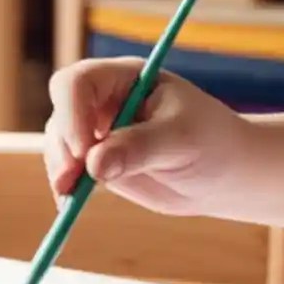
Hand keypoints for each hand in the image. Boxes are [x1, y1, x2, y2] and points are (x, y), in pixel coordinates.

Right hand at [43, 57, 249, 215]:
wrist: (223, 173)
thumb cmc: (212, 143)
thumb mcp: (182, 140)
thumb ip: (139, 147)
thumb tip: (94, 165)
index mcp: (125, 78)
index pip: (80, 83)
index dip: (72, 113)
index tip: (83, 151)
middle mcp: (103, 100)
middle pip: (61, 112)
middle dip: (62, 146)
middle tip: (70, 180)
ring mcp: (96, 131)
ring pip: (59, 144)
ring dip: (61, 170)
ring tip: (72, 198)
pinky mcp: (94, 161)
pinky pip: (68, 171)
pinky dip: (65, 188)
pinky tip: (69, 205)